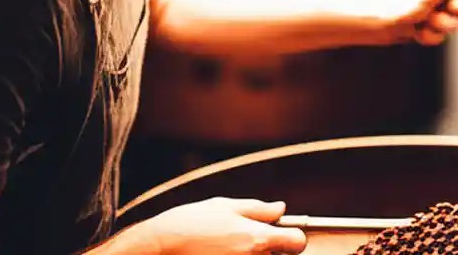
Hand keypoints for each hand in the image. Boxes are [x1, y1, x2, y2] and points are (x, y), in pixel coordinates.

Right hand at [133, 197, 305, 253]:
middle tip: (245, 240)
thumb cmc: (191, 223)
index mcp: (257, 238)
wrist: (158, 247)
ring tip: (228, 248)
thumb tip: (281, 208)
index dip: (293, 237)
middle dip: (271, 250)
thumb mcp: (226, 206)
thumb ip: (259, 209)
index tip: (283, 234)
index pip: (298, 243)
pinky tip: (220, 254)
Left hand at [360, 0, 457, 45]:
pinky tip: (417, 32)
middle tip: (445, 10)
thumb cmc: (399, 2)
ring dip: (441, 26)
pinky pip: (441, 35)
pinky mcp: (426, 25)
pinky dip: (430, 35)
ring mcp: (434, 9)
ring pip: (455, 23)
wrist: (372, 23)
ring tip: (424, 22)